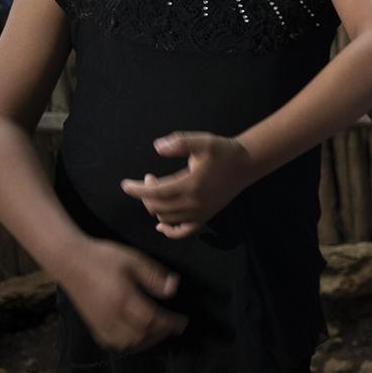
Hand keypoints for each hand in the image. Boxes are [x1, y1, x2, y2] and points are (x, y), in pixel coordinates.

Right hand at [59, 238, 187, 351]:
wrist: (69, 261)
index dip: (169, 324)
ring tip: (159, 331)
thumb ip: (153, 275)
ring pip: (127, 344)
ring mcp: (100, 323)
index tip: (182, 322)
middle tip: (173, 326)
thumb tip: (173, 288)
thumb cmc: (102, 257)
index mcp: (122, 299)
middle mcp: (111, 316)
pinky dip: (130, 344)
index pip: (151, 320)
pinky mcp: (92, 325)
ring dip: (147, 341)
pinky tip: (138, 335)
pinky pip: (113, 343)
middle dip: (161, 334)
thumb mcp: (133, 259)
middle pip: (141, 336)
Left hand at [120, 132, 259, 238]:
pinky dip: (170, 231)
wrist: (246, 164)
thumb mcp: (202, 141)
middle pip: (158, 207)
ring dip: (154, 206)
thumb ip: (179, 142)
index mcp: (191, 184)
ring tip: (156, 190)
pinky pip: (184, 232)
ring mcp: (200, 212)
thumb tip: (157, 147)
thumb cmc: (223, 151)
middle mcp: (194, 202)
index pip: (156, 193)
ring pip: (166, 218)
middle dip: (145, 195)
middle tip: (148, 178)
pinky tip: (161, 226)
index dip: (137, 190)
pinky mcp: (205, 217)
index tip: (125, 185)